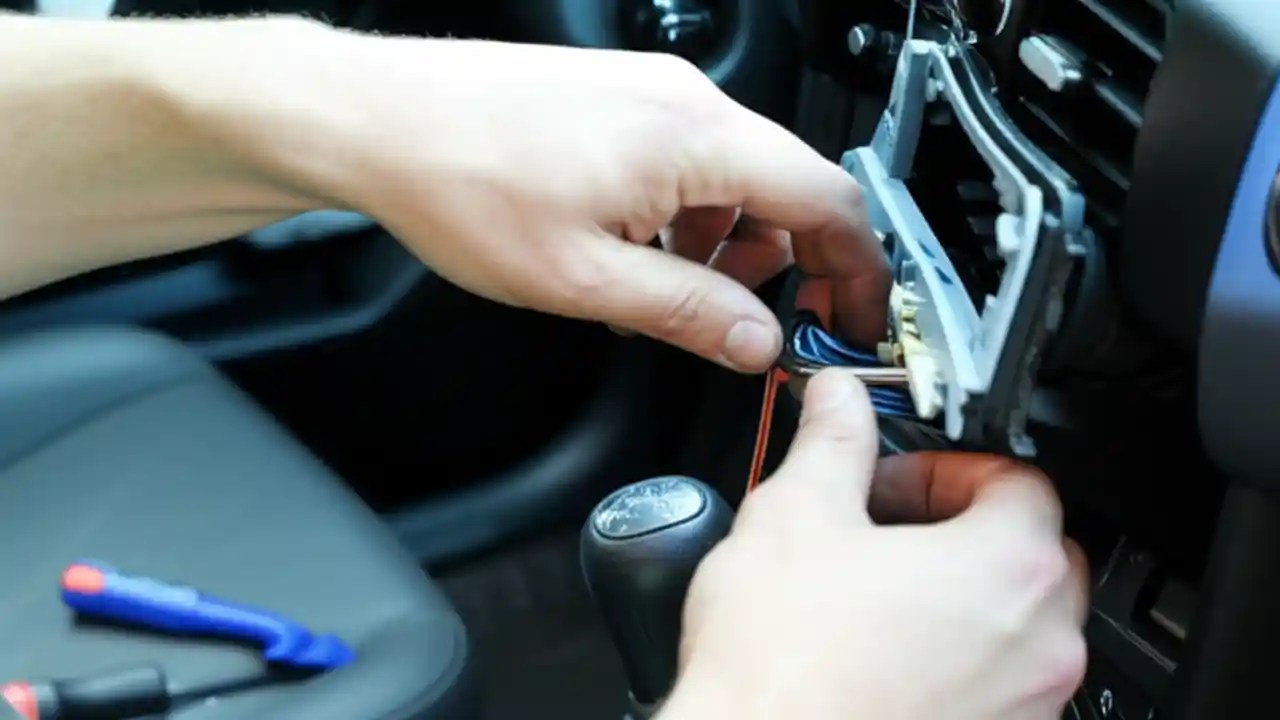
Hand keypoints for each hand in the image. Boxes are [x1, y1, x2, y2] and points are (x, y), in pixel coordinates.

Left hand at [271, 33, 888, 371]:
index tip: (855, 318)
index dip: (857, 269)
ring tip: (666, 292)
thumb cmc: (460, 181)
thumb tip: (758, 341)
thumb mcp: (584, 280)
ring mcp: (653, 93)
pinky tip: (636, 252)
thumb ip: (689, 313)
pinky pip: (689, 161)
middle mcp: (687, 102)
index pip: (828, 200)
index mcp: (695, 140)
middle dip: (785, 264)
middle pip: (788, 186)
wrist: (378, 119)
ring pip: (736, 176)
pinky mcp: (621, 98)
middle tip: (751, 323)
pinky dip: (687, 215)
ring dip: (727, 243)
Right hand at [661, 369, 1088, 718]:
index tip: (895, 482)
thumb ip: (833, 441)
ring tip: (878, 597)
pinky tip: (880, 658)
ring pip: (1018, 628)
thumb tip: (839, 400)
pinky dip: (956, 662)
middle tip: (889, 531)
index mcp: (1006, 569)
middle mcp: (1039, 647)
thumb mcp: (794, 516)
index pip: (1020, 478)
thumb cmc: (779, 668)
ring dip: (962, 599)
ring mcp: (1023, 709)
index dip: (947, 467)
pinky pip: (996, 688)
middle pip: (1032, 553)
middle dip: (963, 529)